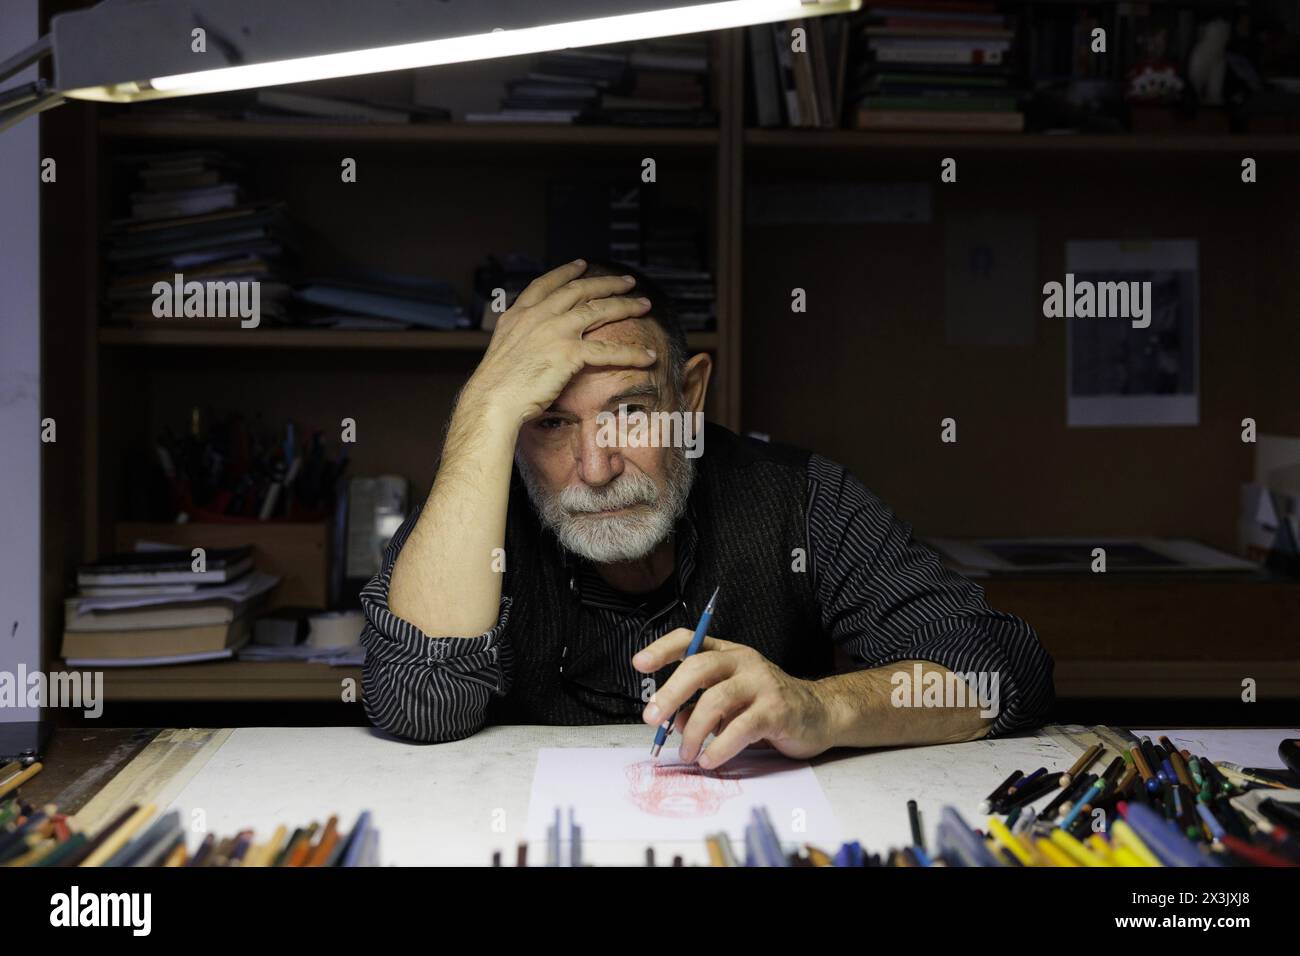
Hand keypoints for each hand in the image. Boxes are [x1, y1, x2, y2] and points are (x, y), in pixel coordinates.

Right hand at [462, 259, 656, 426]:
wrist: (491, 400)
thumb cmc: (495, 385)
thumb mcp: (502, 348)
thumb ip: (519, 336)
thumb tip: (528, 341)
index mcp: (519, 314)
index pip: (547, 284)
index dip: (567, 272)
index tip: (582, 264)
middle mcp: (538, 316)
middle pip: (580, 290)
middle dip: (607, 283)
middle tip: (627, 281)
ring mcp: (555, 332)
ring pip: (599, 311)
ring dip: (626, 306)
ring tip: (644, 304)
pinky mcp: (569, 353)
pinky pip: (608, 350)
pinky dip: (632, 353)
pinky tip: (647, 356)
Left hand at [632, 630, 835, 769]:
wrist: (819, 714)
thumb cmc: (767, 706)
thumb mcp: (730, 703)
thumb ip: (701, 707)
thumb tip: (676, 722)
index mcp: (728, 654)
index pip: (691, 640)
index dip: (662, 649)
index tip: (639, 664)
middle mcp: (744, 661)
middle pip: (698, 666)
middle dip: (670, 694)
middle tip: (652, 720)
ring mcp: (762, 683)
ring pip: (716, 699)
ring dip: (694, 730)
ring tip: (686, 753)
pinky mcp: (776, 709)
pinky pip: (740, 728)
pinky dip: (719, 747)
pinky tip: (710, 759)